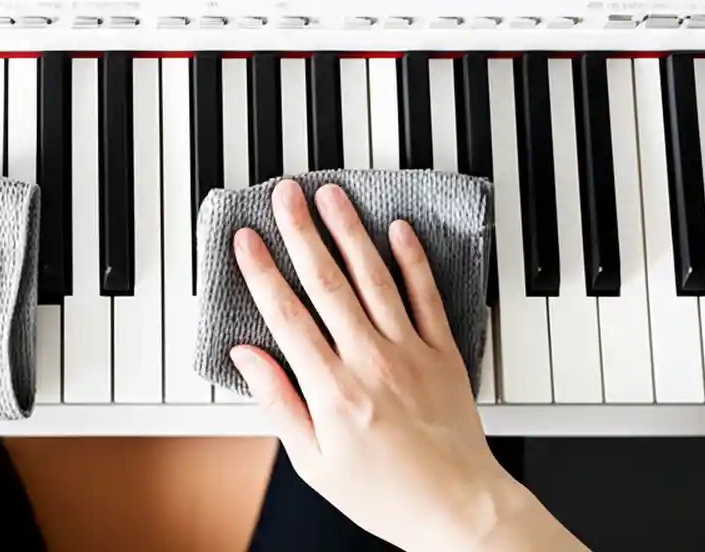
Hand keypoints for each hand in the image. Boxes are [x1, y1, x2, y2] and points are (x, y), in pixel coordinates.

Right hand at [231, 180, 584, 551]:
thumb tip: (248, 358)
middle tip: (285, 195)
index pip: (287, 316)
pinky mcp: (443, 353)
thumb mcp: (313, 462)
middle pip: (327, 283)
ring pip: (374, 278)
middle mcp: (370, 362)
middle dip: (301, 233)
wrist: (458, 509)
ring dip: (350, 232)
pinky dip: (413, 260)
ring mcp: (410, 352)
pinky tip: (398, 228)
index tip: (247, 240)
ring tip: (331, 196)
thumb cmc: (384, 493)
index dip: (262, 272)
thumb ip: (279, 403)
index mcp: (332, 391)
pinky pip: (426, 296)